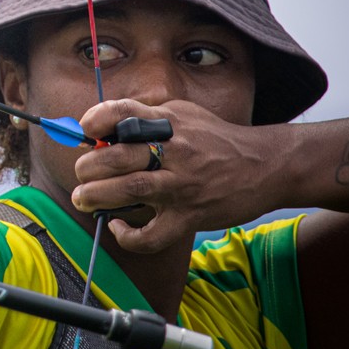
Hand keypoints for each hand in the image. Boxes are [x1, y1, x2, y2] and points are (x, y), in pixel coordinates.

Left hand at [72, 98, 283, 252]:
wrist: (267, 166)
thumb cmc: (217, 139)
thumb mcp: (184, 113)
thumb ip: (146, 116)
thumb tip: (101, 127)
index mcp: (170, 123)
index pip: (124, 113)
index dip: (97, 120)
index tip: (85, 130)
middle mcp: (175, 151)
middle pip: (119, 157)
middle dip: (88, 166)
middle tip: (81, 173)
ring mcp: (183, 186)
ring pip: (130, 190)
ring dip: (97, 195)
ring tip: (83, 199)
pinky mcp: (190, 217)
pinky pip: (152, 235)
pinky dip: (128, 236)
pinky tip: (118, 226)